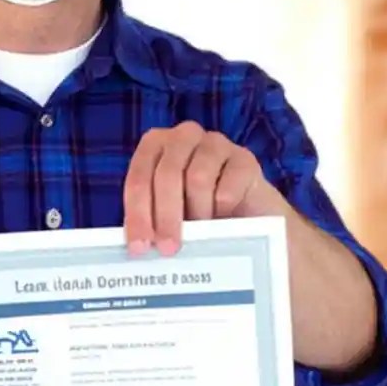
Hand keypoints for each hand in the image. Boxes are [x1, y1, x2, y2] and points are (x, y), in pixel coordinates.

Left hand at [123, 121, 287, 256]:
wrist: (249, 212)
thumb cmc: (198, 210)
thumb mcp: (167, 213)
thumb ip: (150, 220)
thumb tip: (138, 246)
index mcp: (154, 145)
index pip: (138, 179)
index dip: (137, 214)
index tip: (139, 247)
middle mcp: (183, 136)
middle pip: (167, 175)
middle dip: (165, 216)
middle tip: (168, 249)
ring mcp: (215, 143)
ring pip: (197, 179)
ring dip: (197, 213)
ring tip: (201, 234)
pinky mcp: (245, 159)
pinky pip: (227, 188)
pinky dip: (222, 211)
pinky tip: (225, 220)